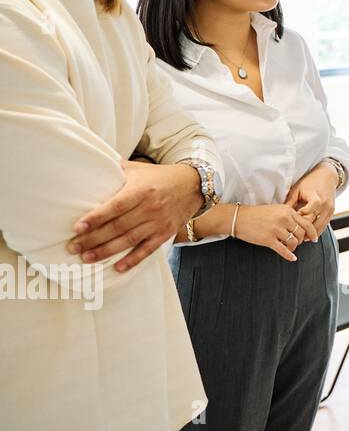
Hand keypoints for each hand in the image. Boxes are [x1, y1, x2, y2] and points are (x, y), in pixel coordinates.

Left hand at [70, 160, 200, 271]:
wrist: (193, 185)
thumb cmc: (160, 177)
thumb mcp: (139, 169)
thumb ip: (116, 168)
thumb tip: (90, 164)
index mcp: (141, 190)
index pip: (115, 206)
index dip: (96, 218)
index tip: (78, 227)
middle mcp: (150, 208)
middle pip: (118, 226)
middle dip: (93, 239)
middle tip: (73, 247)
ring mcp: (159, 222)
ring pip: (129, 240)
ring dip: (106, 251)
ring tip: (87, 258)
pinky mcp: (166, 233)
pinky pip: (147, 249)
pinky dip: (133, 259)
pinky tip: (118, 267)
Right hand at [231, 204, 316, 261]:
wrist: (239, 217)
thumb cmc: (258, 214)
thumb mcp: (276, 210)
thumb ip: (290, 216)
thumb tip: (303, 227)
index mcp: (287, 210)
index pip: (307, 222)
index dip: (313, 232)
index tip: (314, 239)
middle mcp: (284, 219)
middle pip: (302, 233)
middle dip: (302, 241)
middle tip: (298, 243)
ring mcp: (276, 229)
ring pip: (294, 242)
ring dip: (294, 247)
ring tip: (290, 248)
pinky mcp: (268, 239)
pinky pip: (283, 250)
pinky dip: (289, 255)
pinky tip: (292, 258)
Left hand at [285, 163, 338, 240]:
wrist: (327, 176)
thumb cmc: (309, 182)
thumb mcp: (297, 190)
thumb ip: (290, 203)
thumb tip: (280, 216)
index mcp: (316, 198)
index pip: (307, 214)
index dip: (298, 220)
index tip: (289, 225)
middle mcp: (325, 205)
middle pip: (313, 223)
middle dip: (302, 231)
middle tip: (291, 238)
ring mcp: (330, 209)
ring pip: (320, 227)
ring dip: (310, 234)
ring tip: (299, 240)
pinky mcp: (332, 212)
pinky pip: (324, 225)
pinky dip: (316, 231)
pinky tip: (308, 236)